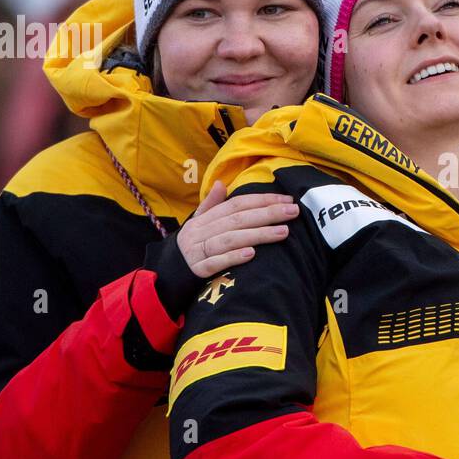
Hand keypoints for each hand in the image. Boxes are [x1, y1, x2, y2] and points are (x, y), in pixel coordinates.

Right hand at [177, 181, 298, 279]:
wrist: (165, 275)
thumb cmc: (190, 246)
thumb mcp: (197, 224)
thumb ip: (211, 205)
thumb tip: (220, 183)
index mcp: (204, 219)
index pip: (236, 204)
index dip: (262, 200)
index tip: (287, 200)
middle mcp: (201, 232)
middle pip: (237, 220)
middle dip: (267, 214)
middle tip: (293, 212)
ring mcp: (198, 251)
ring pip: (230, 239)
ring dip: (258, 234)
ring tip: (283, 232)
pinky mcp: (197, 271)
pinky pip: (216, 263)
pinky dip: (233, 257)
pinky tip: (252, 254)